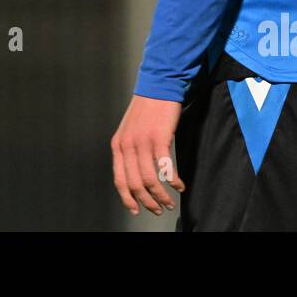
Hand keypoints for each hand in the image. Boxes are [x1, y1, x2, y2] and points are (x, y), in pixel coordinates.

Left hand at [111, 94, 185, 214]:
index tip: (136, 210)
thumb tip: (134, 174)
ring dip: (161, 195)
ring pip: (150, 180)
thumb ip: (129, 150)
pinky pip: (165, 168)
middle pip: (135, 184)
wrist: (157, 86)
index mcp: (118, 145)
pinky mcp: (159, 138)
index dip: (128, 199)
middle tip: (158, 209)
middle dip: (148, 201)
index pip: (120, 180)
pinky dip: (173, 181)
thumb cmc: (146, 109)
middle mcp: (127, 146)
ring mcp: (143, 142)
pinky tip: (179, 185)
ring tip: (170, 201)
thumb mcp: (129, 130)